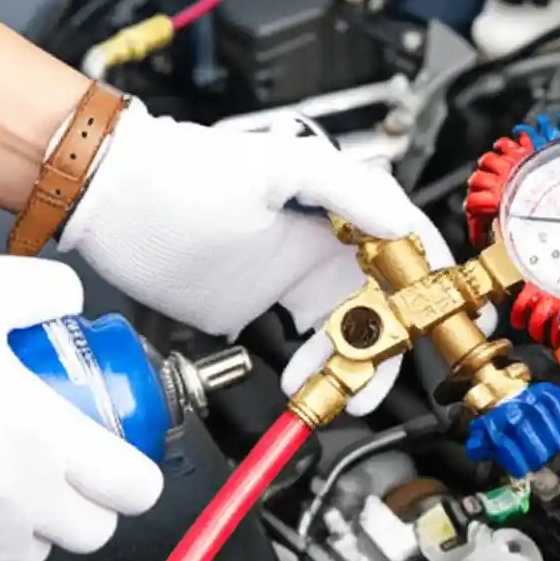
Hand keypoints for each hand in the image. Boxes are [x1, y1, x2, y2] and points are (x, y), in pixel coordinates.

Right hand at [0, 256, 162, 560]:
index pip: (133, 488)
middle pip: (89, 535)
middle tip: (62, 473)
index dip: (136, 478)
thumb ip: (43, 291)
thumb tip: (70, 303)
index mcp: (41, 436)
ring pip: (22, 554)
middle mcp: (9, 495)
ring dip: (23, 526)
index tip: (123, 467)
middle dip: (85, 506)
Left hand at [61, 100, 492, 415]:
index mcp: (336, 206)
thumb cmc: (183, 171)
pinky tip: (309, 384)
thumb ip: (343, 189)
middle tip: (393, 370)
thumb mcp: (272, 168)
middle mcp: (324, 242)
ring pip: (351, 329)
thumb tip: (399, 222)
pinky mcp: (264, 308)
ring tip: (348, 393)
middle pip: (385, 298)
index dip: (432, 278)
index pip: (405, 243)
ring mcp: (295, 277)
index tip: (446, 313)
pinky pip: (309, 347)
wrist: (113, 201)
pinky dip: (318, 371)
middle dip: (396, 339)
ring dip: (359, 364)